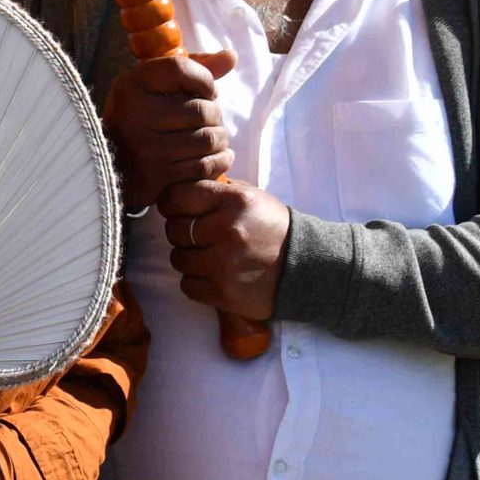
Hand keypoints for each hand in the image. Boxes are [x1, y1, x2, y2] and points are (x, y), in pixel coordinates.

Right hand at [102, 50, 237, 205]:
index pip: (180, 68)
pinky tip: (214, 158)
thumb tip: (232, 56)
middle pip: (203, 108)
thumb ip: (191, 71)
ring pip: (209, 139)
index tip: (206, 92)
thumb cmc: (138, 122)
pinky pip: (205, 165)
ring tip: (212, 141)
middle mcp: (134, 113)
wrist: (109, 169)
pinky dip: (218, 162)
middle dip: (216, 117)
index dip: (204, 79)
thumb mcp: (152, 91)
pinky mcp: (156, 175)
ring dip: (220, 141)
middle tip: (209, 122)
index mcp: (130, 86)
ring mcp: (145, 146)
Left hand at [160, 179, 289, 324]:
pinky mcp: (224, 292)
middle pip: (174, 229)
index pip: (177, 196)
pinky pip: (187, 285)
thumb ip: (216, 191)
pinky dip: (196, 282)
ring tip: (210, 256)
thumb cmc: (272, 228)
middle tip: (199, 236)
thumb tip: (178, 188)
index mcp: (235, 201)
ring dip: (189, 258)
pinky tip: (215, 275)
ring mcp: (225, 264)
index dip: (172, 203)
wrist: (308, 267)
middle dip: (182, 232)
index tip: (177, 209)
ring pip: (177, 258)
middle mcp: (228, 231)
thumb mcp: (252, 197)